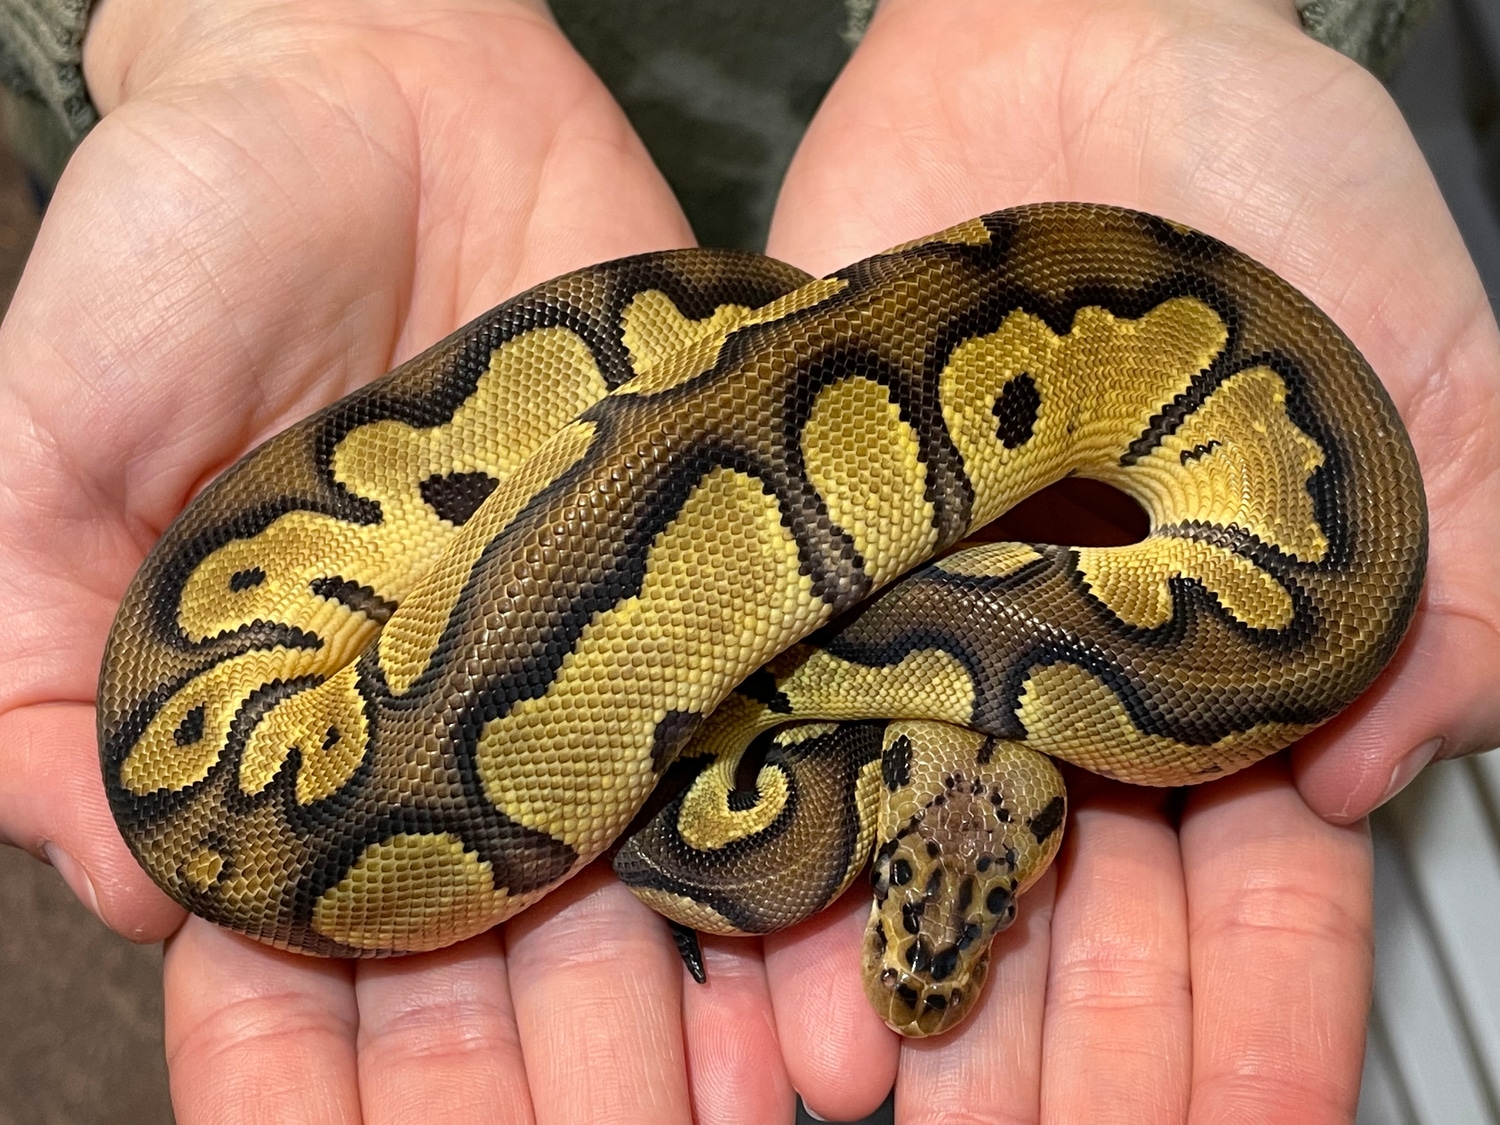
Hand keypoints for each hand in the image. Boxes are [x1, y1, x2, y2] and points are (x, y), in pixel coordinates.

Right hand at [0, 1, 806, 1119]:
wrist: (382, 80)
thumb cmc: (188, 229)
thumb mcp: (53, 421)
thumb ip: (40, 637)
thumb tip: (104, 865)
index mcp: (290, 710)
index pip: (301, 934)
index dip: (327, 1065)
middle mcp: (448, 704)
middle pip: (502, 939)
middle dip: (554, 1070)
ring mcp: (589, 644)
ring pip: (652, 874)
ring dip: (706, 1005)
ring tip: (778, 1103)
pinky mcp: (708, 562)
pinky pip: (768, 732)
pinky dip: (808, 855)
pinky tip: (852, 964)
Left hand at [759, 0, 1498, 1117]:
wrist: (1067, 48)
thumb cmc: (1268, 180)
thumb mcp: (1423, 364)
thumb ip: (1454, 564)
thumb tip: (1390, 761)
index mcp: (1224, 651)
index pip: (1255, 884)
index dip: (1256, 1016)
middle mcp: (1070, 661)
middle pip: (1074, 907)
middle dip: (1066, 1048)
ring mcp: (934, 624)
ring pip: (917, 851)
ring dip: (901, 991)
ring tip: (865, 1100)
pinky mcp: (813, 561)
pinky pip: (785, 729)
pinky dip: (772, 856)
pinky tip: (751, 971)